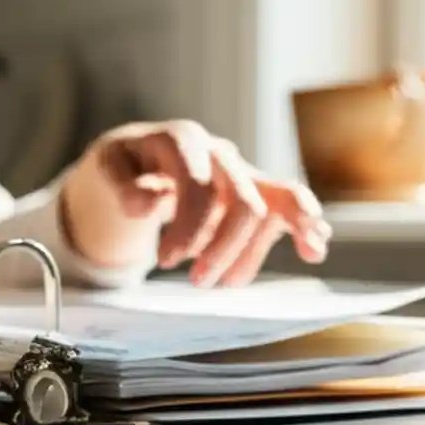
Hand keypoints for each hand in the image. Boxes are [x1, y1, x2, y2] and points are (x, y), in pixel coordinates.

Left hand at [60, 120, 330, 286]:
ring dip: (253, 252)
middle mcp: (219, 152)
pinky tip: (314, 249)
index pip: (200, 187)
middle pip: (242, 202)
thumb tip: (148, 201)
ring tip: (228, 283)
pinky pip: (285, 203)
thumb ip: (124, 184)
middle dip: (223, 248)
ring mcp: (240, 170)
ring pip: (269, 207)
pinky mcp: (252, 188)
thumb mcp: (109, 167)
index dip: (189, 228)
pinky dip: (302, 226)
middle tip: (197, 283)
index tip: (165, 261)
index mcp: (183, 141)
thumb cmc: (124, 164)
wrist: (139, 157)